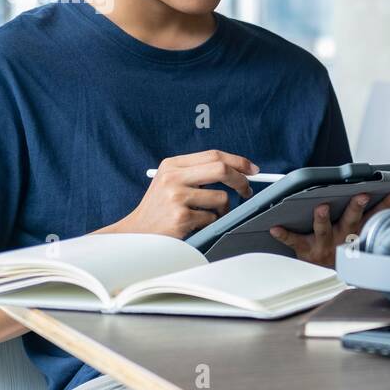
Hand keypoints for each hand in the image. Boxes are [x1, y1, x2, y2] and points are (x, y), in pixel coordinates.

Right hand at [103, 150, 257, 238]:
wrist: (137, 233)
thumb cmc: (161, 208)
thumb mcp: (171, 182)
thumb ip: (198, 173)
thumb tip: (239, 171)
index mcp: (172, 165)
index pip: (214, 155)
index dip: (238, 161)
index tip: (252, 169)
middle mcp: (172, 177)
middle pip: (221, 170)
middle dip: (241, 181)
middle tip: (247, 191)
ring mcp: (176, 197)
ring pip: (221, 198)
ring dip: (223, 211)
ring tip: (208, 215)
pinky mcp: (181, 218)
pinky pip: (213, 219)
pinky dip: (210, 223)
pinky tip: (195, 225)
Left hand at [270, 191, 389, 267]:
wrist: (327, 276)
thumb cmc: (346, 250)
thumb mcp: (368, 238)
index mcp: (359, 232)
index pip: (378, 215)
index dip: (389, 204)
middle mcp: (343, 236)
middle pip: (352, 218)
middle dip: (357, 205)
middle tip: (361, 194)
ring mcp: (324, 243)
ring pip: (324, 228)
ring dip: (323, 217)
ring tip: (321, 207)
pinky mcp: (304, 249)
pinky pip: (292, 240)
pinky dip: (283, 234)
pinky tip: (273, 228)